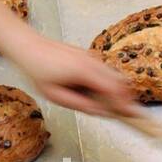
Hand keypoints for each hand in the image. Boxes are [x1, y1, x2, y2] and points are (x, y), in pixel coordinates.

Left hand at [4, 34, 138, 116]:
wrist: (28, 46)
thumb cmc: (37, 70)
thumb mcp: (55, 95)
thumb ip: (80, 105)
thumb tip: (101, 112)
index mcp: (85, 71)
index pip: (115, 90)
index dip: (125, 104)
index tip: (133, 116)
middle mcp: (93, 61)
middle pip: (122, 81)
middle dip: (126, 98)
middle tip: (126, 114)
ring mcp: (92, 56)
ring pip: (116, 75)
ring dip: (117, 91)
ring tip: (110, 106)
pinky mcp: (89, 55)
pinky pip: (106, 70)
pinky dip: (108, 83)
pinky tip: (97, 93)